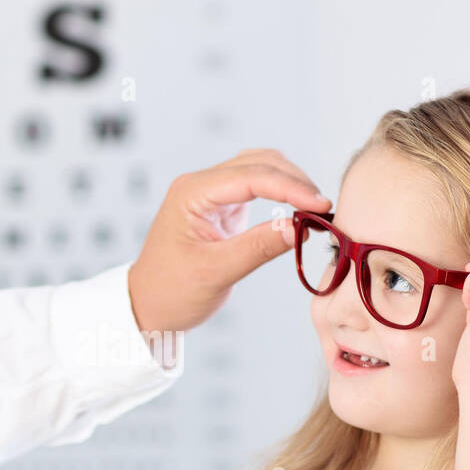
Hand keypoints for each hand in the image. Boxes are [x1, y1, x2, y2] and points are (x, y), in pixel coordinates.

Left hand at [128, 149, 330, 332]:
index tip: (320, 206)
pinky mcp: (220, 207)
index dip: (291, 187)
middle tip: (323, 209)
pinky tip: (297, 210)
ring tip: (314, 209)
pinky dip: (280, 193)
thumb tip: (300, 228)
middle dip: (294, 181)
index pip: (251, 177)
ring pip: (260, 170)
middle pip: (259, 163)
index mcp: (192, 194)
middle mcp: (200, 186)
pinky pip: (256, 188)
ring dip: (289, 183)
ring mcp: (210, 194)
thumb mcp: (216, 272)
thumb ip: (258, 247)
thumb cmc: (171, 292)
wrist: (147, 306)